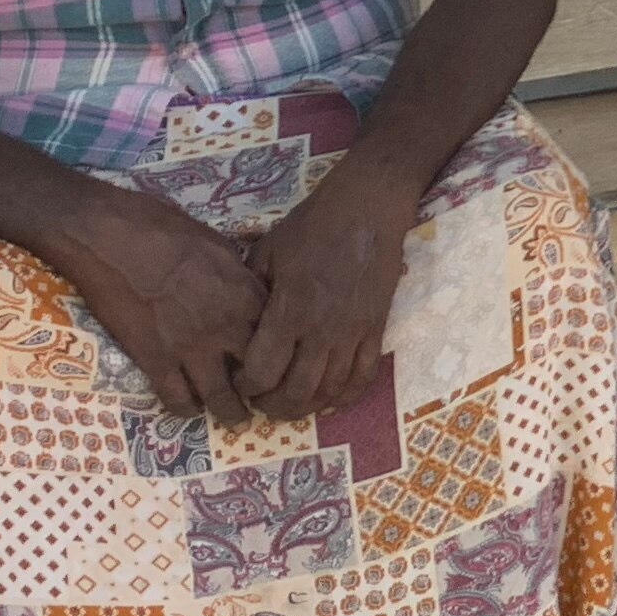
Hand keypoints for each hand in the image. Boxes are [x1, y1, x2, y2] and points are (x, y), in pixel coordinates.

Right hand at [42, 186, 269, 423]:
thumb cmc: (159, 226)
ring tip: (234, 419)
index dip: (281, 351)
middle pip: (258, 373)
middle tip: (262, 397)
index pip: (279, 335)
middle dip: (263, 389)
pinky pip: (177, 400)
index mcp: (243, 293)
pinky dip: (185, 409)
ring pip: (221, 398)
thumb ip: (235, 276)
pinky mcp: (154, 361)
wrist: (106, 235)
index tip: (280, 359)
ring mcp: (190, 347)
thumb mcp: (215, 242)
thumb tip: (244, 291)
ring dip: (229, 412)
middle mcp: (225, 326)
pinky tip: (189, 408)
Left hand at [237, 160, 425, 421]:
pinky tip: (330, 400)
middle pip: (295, 391)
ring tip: (291, 405)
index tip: (240, 382)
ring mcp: (353, 332)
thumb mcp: (268, 252)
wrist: (367, 208)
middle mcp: (321, 330)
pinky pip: (363, 376)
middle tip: (262, 404)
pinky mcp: (376, 329)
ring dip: (307, 407)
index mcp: (289, 310)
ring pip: (330, 390)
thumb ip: (253, 292)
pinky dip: (345, 396)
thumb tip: (240, 322)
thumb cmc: (312, 226)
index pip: (263, 370)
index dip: (247, 386)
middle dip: (273, 406)